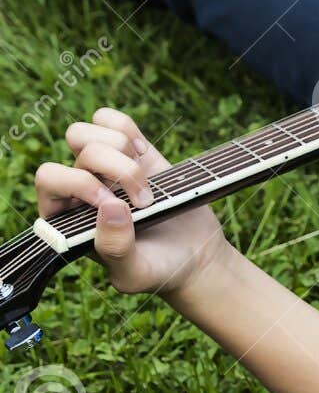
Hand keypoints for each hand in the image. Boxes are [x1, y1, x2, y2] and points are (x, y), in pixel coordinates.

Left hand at [34, 107, 234, 297]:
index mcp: (66, 215)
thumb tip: (110, 205)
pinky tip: (143, 156)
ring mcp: (103, 167)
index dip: (82, 183)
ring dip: (126, 153)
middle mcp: (79, 187)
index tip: (118, 204)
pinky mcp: (131, 152)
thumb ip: (115, 248)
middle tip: (145, 201)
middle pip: (80, 148)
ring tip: (148, 185)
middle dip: (117, 168)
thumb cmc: (158, 269)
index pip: (51, 177)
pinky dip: (128, 131)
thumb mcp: (134, 272)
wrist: (194, 257)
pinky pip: (112, 120)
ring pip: (92, 131)